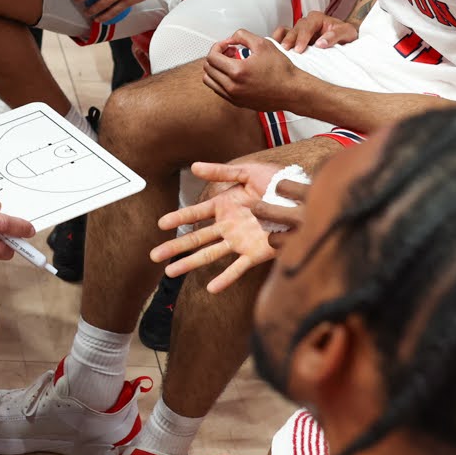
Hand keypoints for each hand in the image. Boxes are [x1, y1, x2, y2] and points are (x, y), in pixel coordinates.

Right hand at [151, 159, 288, 290]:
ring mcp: (239, 241)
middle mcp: (227, 225)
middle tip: (154, 255)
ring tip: (170, 273)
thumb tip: (193, 166)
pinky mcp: (255, 253)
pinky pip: (237, 268)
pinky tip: (210, 288)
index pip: (195, 213)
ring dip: (189, 263)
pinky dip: (225, 278)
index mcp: (224, 206)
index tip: (161, 223)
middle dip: (174, 247)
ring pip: (209, 254)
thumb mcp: (247, 172)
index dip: (178, 218)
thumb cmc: (275, 182)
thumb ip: (221, 172)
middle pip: (196, 238)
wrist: (301, 199)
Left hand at [203, 32, 312, 111]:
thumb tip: (230, 38)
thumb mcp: (262, 44)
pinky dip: (221, 80)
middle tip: (229, 52)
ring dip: (216, 69)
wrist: (292, 91)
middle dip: (216, 56)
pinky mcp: (238, 103)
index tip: (228, 45)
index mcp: (237, 72)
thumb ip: (242, 36)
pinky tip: (234, 73)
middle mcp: (232, 87)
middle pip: (208, 68)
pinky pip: (219, 90)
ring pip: (210, 81)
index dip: (218, 46)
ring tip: (230, 62)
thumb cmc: (281, 70)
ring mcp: (234, 97)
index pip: (212, 57)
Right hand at [273, 13, 357, 49]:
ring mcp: (299, 30)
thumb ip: (335, 36)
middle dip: (290, 40)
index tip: (299, 49)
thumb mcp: (347, 33)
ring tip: (278, 50)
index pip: (307, 26)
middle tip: (287, 51)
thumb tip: (320, 43)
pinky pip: (282, 34)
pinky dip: (277, 39)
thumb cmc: (346, 36)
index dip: (302, 38)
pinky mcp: (295, 37)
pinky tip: (274, 47)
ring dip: (282, 40)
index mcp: (318, 18)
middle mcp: (307, 22)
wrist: (346, 42)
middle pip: (295, 28)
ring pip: (287, 31)